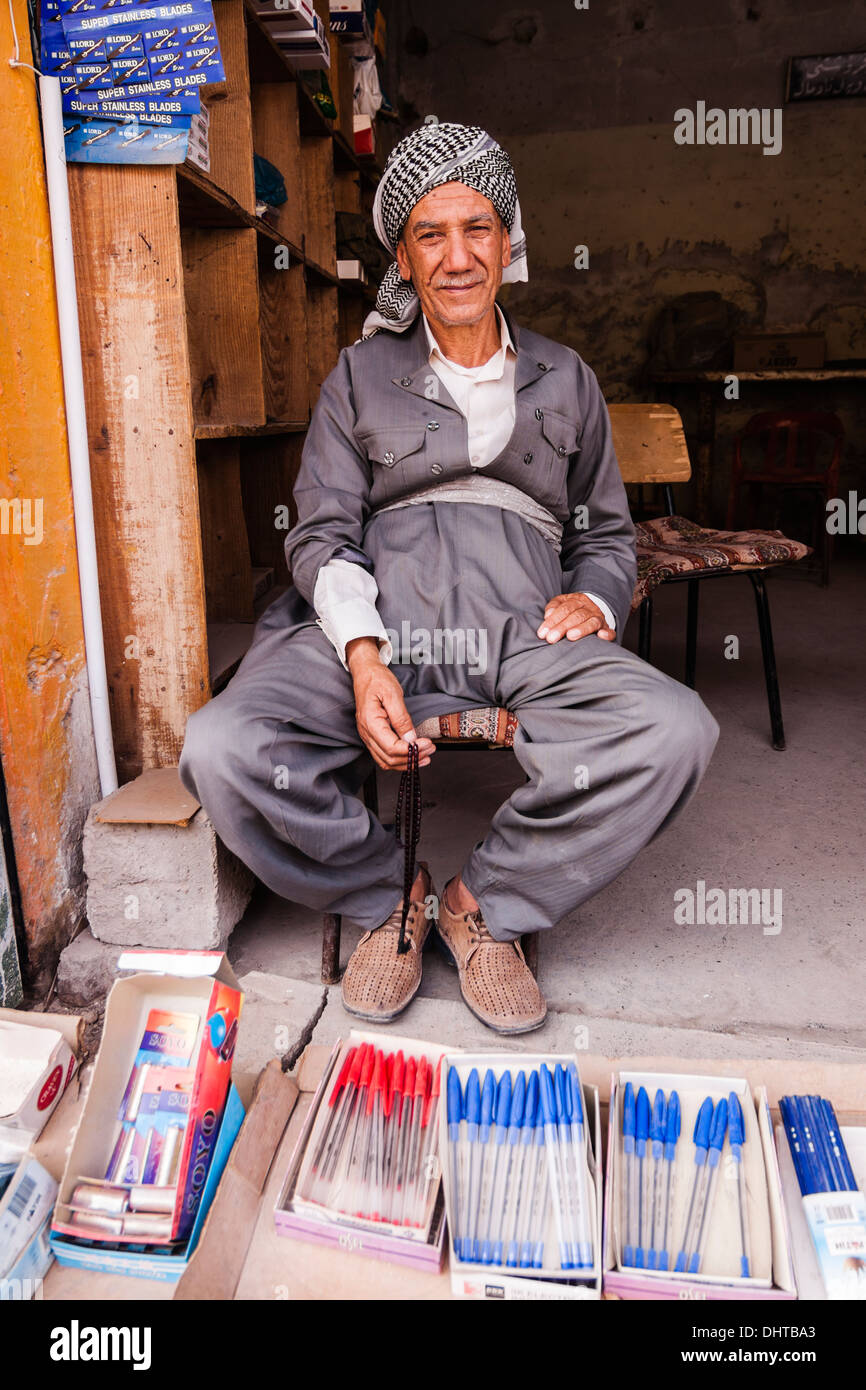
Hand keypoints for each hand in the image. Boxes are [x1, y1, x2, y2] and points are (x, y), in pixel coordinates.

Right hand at [346, 638, 435, 769]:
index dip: (411, 750)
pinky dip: (399, 760)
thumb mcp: (393, 694)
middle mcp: (366, 733)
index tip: (427, 744)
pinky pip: (383, 755)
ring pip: (386, 761)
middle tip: (430, 750)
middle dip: (412, 758)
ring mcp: (367, 736)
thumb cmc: (377, 680)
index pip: (391, 748)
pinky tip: (412, 756)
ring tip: (425, 756)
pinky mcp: (372, 736)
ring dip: (406, 763)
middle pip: (389, 758)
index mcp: (370, 723)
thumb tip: (410, 738)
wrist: (365, 672)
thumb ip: (401, 718)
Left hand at [537, 593, 614, 642]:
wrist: (593, 607)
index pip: (564, 609)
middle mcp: (589, 607)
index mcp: (577, 600)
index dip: (552, 621)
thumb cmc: (572, 609)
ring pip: (592, 622)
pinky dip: (607, 634)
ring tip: (570, 636)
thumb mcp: (561, 603)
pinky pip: (610, 631)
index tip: (542, 633)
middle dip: (562, 627)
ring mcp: (599, 618)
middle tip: (551, 639)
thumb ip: (553, 607)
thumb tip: (548, 614)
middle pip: (576, 616)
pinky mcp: (607, 629)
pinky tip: (601, 636)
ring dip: (581, 629)